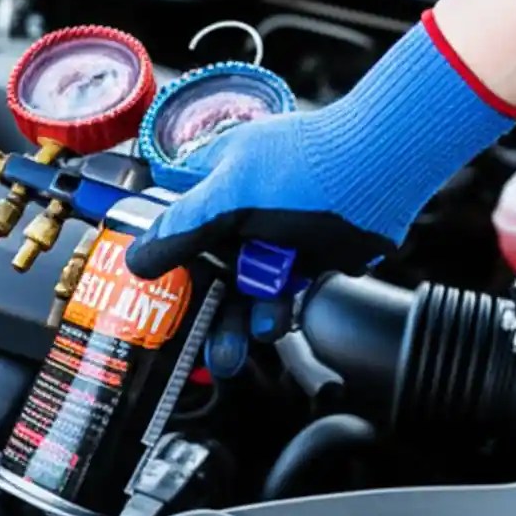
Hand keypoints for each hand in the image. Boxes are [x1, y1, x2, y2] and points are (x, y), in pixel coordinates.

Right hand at [126, 18, 515, 374]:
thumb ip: (181, 229)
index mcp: (211, 182)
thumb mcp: (228, 197)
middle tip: (183, 341)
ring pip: (239, 290)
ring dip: (234, 322)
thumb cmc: (303, 166)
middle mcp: (237, 211)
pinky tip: (273, 322)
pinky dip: (273, 314)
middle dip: (193, 307)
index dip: (153, 249)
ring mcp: (270, 238)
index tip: (142, 286)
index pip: (167, 217)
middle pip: (202, 268)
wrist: (381, 171)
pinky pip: (277, 298)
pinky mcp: (302, 262)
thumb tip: (134, 260)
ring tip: (230, 350)